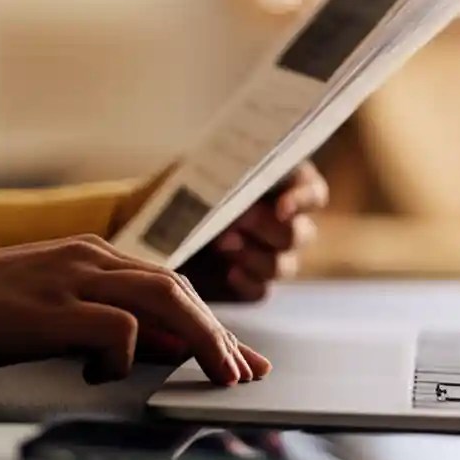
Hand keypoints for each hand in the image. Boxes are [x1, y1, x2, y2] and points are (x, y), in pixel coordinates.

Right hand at [0, 235, 270, 384]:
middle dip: (218, 334)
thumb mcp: (52, 315)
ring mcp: (70, 280)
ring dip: (201, 340)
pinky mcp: (49, 310)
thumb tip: (159, 351)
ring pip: (163, 299)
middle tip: (242, 372)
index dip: (210, 323)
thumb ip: (103, 325)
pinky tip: (102, 373)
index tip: (238, 357)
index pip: (169, 286)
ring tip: (218, 375)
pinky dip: (126, 355)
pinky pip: (116, 328)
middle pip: (177, 290)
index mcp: (91, 257)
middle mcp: (88, 260)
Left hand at [183, 163, 329, 300]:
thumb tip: (236, 169)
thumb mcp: (195, 168)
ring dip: (256, 256)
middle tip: (236, 220)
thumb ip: (220, 168)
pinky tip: (229, 272)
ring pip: (285, 266)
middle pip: (300, 234)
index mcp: (281, 186)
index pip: (313, 193)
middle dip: (267, 228)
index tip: (281, 208)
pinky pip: (261, 291)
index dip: (304, 201)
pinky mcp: (249, 285)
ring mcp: (270, 258)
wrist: (146, 224)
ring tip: (222, 244)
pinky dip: (247, 282)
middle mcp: (283, 224)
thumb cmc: (174, 183)